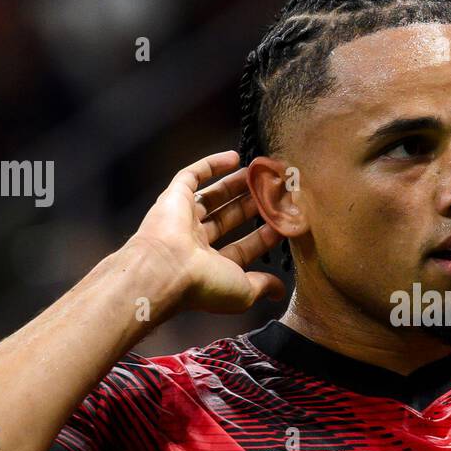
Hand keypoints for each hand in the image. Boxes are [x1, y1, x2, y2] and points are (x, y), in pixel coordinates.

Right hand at [125, 150, 285, 314]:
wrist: (166, 269)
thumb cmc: (204, 285)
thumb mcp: (244, 292)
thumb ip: (263, 285)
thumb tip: (279, 291)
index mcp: (209, 267)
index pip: (242, 248)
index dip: (263, 237)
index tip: (284, 223)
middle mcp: (194, 243)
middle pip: (229, 218)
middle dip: (252, 206)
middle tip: (274, 194)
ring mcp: (183, 219)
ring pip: (213, 197)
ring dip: (236, 186)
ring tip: (260, 175)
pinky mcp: (173, 197)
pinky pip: (192, 175)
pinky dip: (211, 165)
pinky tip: (234, 158)